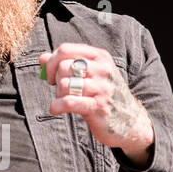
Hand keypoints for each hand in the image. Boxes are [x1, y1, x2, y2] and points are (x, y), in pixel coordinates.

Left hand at [39, 46, 154, 164]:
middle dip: (55, 80)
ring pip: (64, 84)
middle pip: (63, 66)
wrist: (130, 121)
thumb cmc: (104, 95)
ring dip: (58, 94)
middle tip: (60, 90)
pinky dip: (56, 106)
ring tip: (64, 100)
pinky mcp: (98, 107)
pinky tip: (55, 109)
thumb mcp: (89, 75)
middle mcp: (103, 69)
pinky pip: (68, 102)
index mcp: (100, 57)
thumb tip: (42, 58)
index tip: (50, 76)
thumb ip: (65, 64)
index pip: (66, 49)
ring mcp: (102, 88)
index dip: (51, 62)